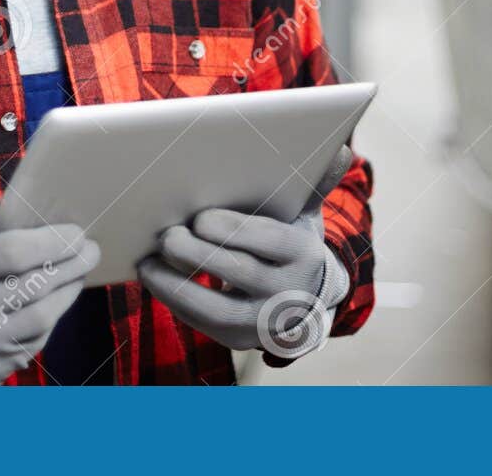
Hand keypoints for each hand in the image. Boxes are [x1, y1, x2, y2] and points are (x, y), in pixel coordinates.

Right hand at [0, 187, 100, 383]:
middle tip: (91, 250)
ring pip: (40, 320)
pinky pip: (31, 344)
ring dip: (67, 295)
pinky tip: (52, 303)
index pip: (12, 254)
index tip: (77, 232)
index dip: (52, 243)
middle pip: (34, 289)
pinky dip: (47, 322)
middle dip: (71, 267)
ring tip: (78, 274)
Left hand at [137, 144, 352, 359]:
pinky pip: (202, 325)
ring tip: (149, 262)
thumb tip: (342, 150)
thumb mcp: (304, 215)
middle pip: (239, 272)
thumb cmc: (291, 245)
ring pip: (216, 308)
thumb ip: (312, 184)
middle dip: (198, 254)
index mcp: (303, 254)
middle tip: (167, 235)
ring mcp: (264, 321)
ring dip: (176, 285)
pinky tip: (154, 279)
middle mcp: (288, 292)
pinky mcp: (239, 339)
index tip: (200, 218)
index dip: (233, 229)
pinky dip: (174, 303)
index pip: (269, 240)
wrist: (304, 301)